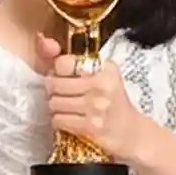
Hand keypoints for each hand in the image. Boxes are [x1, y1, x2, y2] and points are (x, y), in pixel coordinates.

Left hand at [34, 33, 145, 159]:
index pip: (64, 63)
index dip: (57, 70)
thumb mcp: (105, 76)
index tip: (61, 75)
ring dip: (55, 107)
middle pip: (55, 84)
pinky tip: (68, 119)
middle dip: (52, 90)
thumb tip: (44, 42)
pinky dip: (59, 121)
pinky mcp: (90, 127)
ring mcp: (95, 107)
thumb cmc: (114, 102)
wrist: (131, 132)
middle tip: (58, 93)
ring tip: (65, 107)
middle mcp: (100, 86)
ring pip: (54, 103)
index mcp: (104, 70)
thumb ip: (79, 62)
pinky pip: (59, 120)